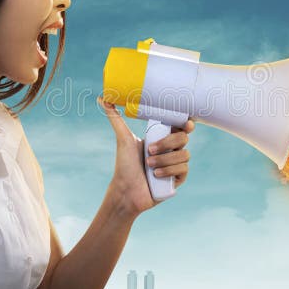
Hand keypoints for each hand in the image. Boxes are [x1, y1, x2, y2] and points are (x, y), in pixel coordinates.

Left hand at [98, 96, 195, 217]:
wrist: (126, 191)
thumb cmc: (124, 165)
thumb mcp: (122, 138)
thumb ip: (114, 117)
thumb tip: (102, 98)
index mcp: (162, 138)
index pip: (181, 126)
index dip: (187, 123)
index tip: (185, 122)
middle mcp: (172, 150)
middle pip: (184, 139)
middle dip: (167, 144)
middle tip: (150, 150)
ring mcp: (176, 164)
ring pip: (184, 155)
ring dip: (165, 160)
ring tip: (149, 166)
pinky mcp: (178, 178)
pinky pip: (184, 169)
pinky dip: (169, 171)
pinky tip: (156, 175)